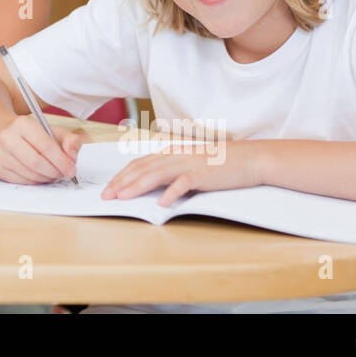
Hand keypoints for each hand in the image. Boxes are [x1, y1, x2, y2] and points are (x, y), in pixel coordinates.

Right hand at [0, 116, 82, 183]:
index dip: (62, 161)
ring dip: (47, 178)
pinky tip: (41, 175)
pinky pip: (23, 182)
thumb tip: (72, 156)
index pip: (46, 146)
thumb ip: (70, 140)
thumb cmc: (34, 135)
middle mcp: (7, 138)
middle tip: (64, 174)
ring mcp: (0, 155)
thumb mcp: (54, 131)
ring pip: (30, 174)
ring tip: (53, 174)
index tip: (71, 170)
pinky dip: (36, 182)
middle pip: (36, 163)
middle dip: (55, 172)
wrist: (8, 136)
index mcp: (22, 124)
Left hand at [101, 141, 262, 205]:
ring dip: (137, 187)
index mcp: (171, 152)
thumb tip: (154, 183)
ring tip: (122, 198)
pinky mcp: (203, 174)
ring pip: (156, 175)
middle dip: (121, 182)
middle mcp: (176, 155)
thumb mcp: (191, 161)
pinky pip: (183, 184)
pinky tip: (161, 205)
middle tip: (106, 195)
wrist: (249, 158)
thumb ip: (173, 168)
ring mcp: (188, 164)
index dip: (122, 175)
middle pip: (142, 168)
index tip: (108, 187)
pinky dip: (170, 194)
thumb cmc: (221, 162)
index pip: (140, 163)